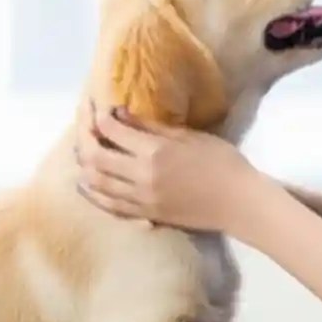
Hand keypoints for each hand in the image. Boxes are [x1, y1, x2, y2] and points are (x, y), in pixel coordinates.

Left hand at [73, 102, 268, 232]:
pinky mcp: (144, 215)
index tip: (99, 106)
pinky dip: (93, 192)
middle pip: (94, 156)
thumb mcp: (188, 136)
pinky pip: (109, 205)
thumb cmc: (221, 162)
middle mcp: (140, 177)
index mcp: (154, 152)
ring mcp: (140, 199)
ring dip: (83, 164)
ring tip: (83, 149)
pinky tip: (86, 183)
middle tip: (86, 123)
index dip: (99, 115)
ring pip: (95, 183)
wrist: (238, 203)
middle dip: (85, 135)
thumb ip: (151, 127)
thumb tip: (120, 115)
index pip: (112, 130)